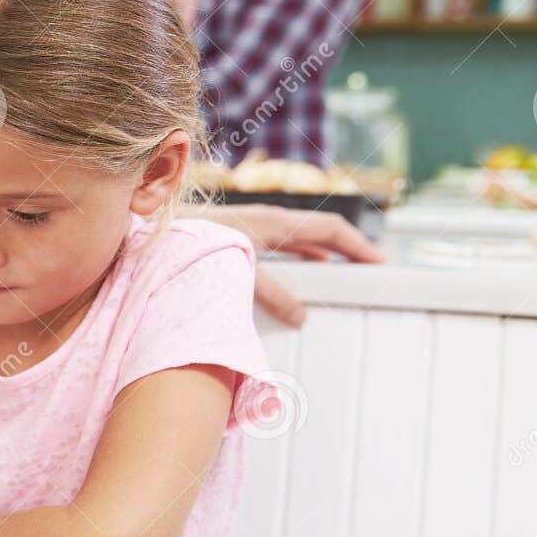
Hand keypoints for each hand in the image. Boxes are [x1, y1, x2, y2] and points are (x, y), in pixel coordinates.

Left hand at [194, 203, 384, 326]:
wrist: (156, 228)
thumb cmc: (193, 243)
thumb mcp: (238, 270)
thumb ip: (270, 294)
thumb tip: (301, 316)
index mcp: (274, 221)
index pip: (330, 228)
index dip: (358, 244)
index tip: (380, 261)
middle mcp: (269, 219)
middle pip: (320, 231)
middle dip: (348, 248)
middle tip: (371, 266)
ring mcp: (256, 226)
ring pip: (302, 238)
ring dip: (325, 252)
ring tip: (345, 270)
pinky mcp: (243, 237)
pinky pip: (284, 245)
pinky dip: (302, 256)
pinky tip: (303, 271)